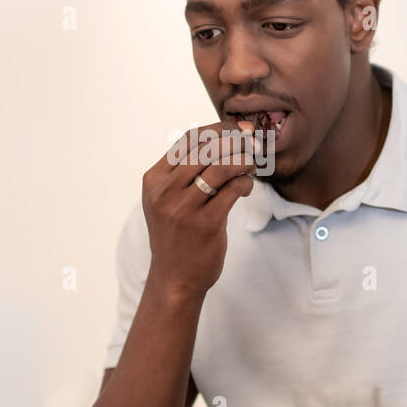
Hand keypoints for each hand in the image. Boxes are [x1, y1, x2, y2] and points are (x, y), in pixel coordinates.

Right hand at [141, 121, 259, 297]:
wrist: (175, 278)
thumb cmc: (176, 235)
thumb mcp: (165, 200)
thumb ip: (182, 172)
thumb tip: (219, 137)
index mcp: (154, 181)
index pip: (188, 140)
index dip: (218, 128)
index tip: (238, 128)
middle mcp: (165, 192)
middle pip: (207, 148)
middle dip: (235, 140)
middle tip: (252, 142)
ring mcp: (184, 208)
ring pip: (221, 166)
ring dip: (243, 160)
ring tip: (251, 164)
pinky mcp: (205, 224)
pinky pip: (232, 190)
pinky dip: (244, 182)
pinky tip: (245, 187)